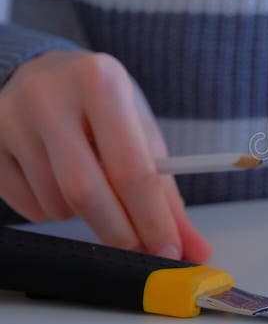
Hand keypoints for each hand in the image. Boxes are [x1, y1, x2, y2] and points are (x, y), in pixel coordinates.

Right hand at [0, 50, 210, 261]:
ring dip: (84, 216)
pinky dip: (53, 210)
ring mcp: (11, 119)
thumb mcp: (142, 133)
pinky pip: (27, 206)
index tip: (169, 250)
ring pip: (55, 203)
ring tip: (94, 187)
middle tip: (141, 250)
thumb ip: (168, 194)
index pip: (131, 167)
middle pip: (86, 190)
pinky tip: (59, 181)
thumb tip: (194, 249)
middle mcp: (50, 95)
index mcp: (101, 81)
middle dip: (119, 232)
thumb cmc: (104, 106)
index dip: (151, 218)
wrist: (45, 73)